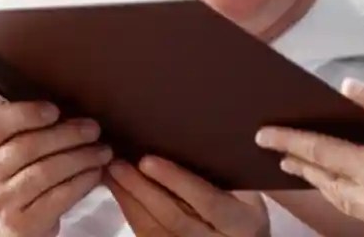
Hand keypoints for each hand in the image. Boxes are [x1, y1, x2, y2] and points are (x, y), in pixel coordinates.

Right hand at [0, 101, 112, 236]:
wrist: (4, 220)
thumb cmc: (17, 170)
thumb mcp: (11, 144)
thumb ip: (30, 124)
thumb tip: (73, 106)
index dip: (26, 114)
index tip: (55, 109)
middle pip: (28, 147)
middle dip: (67, 135)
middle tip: (94, 129)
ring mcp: (2, 200)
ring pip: (45, 173)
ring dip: (80, 158)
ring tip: (103, 150)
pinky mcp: (24, 222)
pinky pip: (58, 197)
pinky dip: (82, 181)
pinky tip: (96, 172)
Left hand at [105, 156, 269, 236]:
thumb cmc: (246, 215)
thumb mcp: (252, 196)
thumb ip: (231, 175)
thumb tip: (201, 137)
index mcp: (243, 222)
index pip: (208, 202)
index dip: (177, 181)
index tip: (148, 161)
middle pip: (174, 217)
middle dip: (142, 190)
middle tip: (118, 163)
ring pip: (154, 230)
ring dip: (129, 201)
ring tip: (111, 173)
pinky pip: (146, 235)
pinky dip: (130, 213)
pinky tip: (118, 193)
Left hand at [255, 79, 363, 236]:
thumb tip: (345, 89)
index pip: (320, 152)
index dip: (289, 141)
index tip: (263, 134)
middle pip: (323, 178)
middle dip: (297, 161)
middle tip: (273, 147)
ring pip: (338, 199)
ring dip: (318, 180)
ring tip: (300, 164)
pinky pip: (358, 211)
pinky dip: (342, 195)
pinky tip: (340, 184)